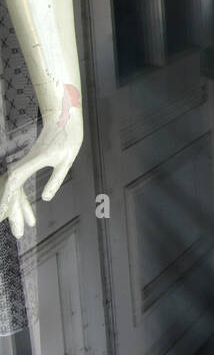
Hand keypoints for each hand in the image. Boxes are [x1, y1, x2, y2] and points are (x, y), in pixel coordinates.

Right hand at [0, 111, 83, 237]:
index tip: (2, 215)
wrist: (64, 120)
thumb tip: (46, 198)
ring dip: (18, 210)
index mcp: (29, 164)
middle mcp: (22, 166)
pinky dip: (23, 202)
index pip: (13, 184)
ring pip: (15, 192)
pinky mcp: (29, 167)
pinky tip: (29, 215)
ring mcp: (24, 167)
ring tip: (25, 228)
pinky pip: (22, 188)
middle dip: (13, 213)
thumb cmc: (67, 138)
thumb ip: (56, 179)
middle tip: (18, 234)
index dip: (7, 200)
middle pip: (12, 192)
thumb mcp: (66, 161)